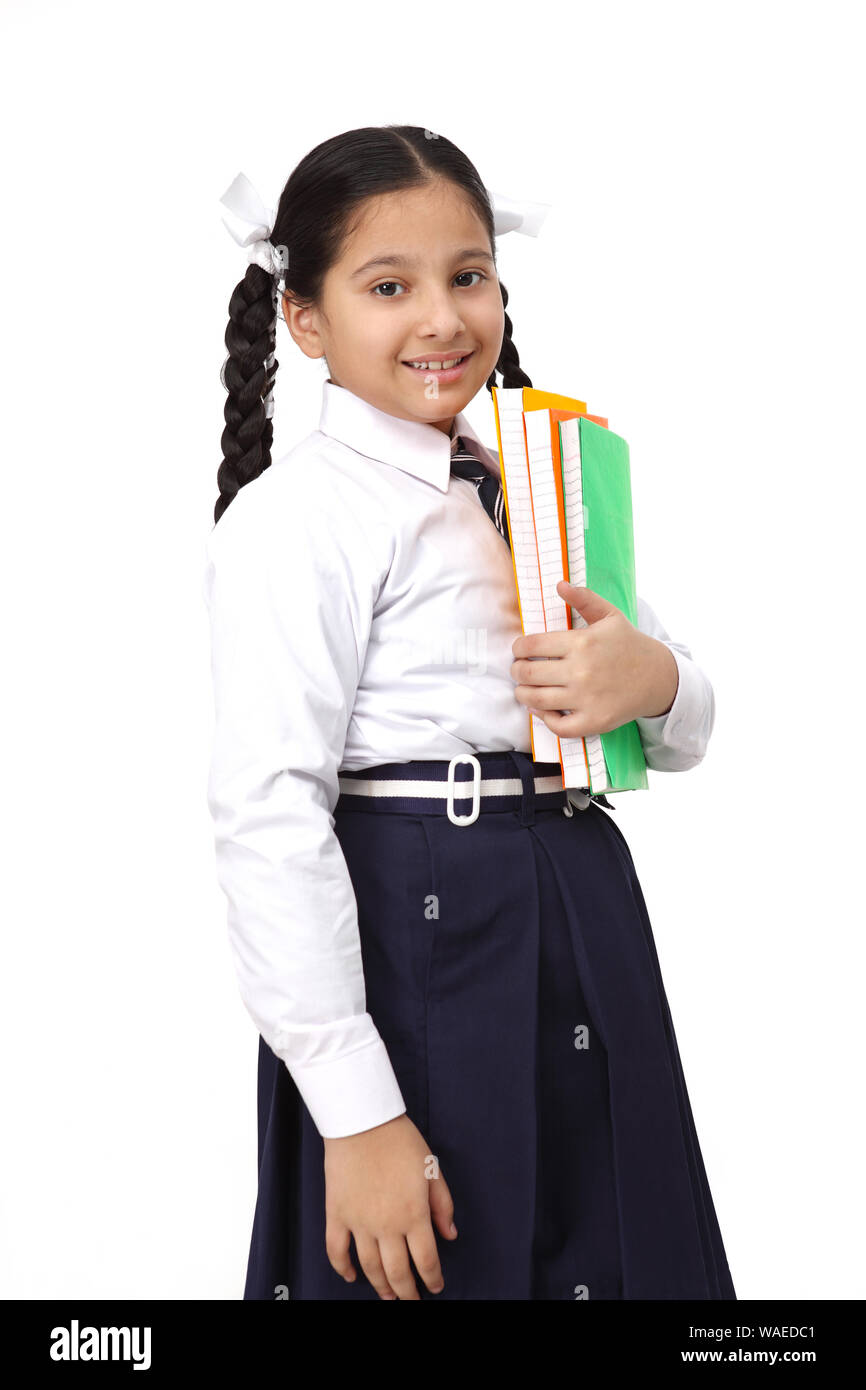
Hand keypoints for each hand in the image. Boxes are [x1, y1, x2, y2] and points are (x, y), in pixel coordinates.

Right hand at [323, 1113, 457, 1299]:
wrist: (362, 1121)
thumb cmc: (400, 1141)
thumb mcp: (431, 1169)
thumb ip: (443, 1204)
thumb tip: (450, 1235)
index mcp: (413, 1214)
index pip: (426, 1260)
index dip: (432, 1279)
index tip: (436, 1287)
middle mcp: (386, 1225)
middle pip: (398, 1272)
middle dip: (407, 1293)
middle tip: (412, 1301)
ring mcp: (359, 1222)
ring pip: (370, 1267)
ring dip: (380, 1286)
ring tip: (388, 1296)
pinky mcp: (336, 1214)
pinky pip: (336, 1250)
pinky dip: (342, 1268)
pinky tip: (351, 1277)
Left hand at [510, 580, 678, 738]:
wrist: (658, 677)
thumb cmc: (629, 644)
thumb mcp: (610, 616)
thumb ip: (584, 599)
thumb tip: (560, 585)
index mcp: (582, 642)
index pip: (532, 645)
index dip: (518, 648)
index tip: (519, 651)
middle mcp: (582, 671)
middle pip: (528, 674)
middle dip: (516, 671)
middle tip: (518, 670)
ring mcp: (587, 699)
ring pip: (537, 700)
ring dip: (523, 694)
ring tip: (524, 689)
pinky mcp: (594, 721)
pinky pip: (558, 726)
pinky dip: (544, 719)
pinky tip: (541, 709)